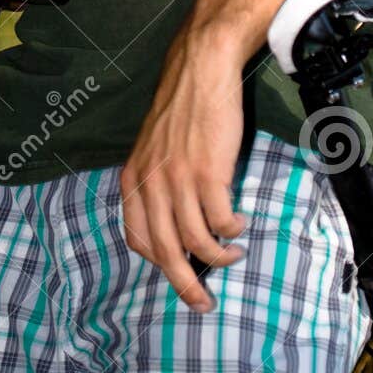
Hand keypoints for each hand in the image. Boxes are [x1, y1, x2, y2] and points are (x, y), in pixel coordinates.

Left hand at [120, 21, 247, 312]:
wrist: (201, 69)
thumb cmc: (183, 107)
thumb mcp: (154, 146)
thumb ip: (156, 180)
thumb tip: (173, 218)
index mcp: (133, 178)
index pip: (136, 238)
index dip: (157, 262)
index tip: (177, 272)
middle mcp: (150, 183)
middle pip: (165, 251)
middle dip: (185, 284)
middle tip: (203, 303)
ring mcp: (178, 180)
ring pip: (195, 241)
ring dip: (217, 257)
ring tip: (231, 255)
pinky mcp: (207, 173)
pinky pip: (219, 220)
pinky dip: (231, 230)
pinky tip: (238, 224)